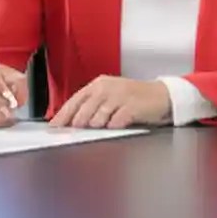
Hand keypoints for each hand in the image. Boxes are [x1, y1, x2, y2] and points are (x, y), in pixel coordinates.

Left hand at [48, 75, 171, 128]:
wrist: (162, 96)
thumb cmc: (133, 98)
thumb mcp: (110, 96)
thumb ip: (92, 105)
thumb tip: (72, 121)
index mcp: (99, 84)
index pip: (75, 100)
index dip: (63, 115)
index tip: (54, 126)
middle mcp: (107, 87)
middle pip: (84, 110)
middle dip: (78, 124)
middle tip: (76, 133)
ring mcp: (120, 96)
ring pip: (98, 117)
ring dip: (98, 126)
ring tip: (106, 124)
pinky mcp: (132, 106)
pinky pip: (115, 122)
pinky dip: (113, 126)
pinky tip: (117, 125)